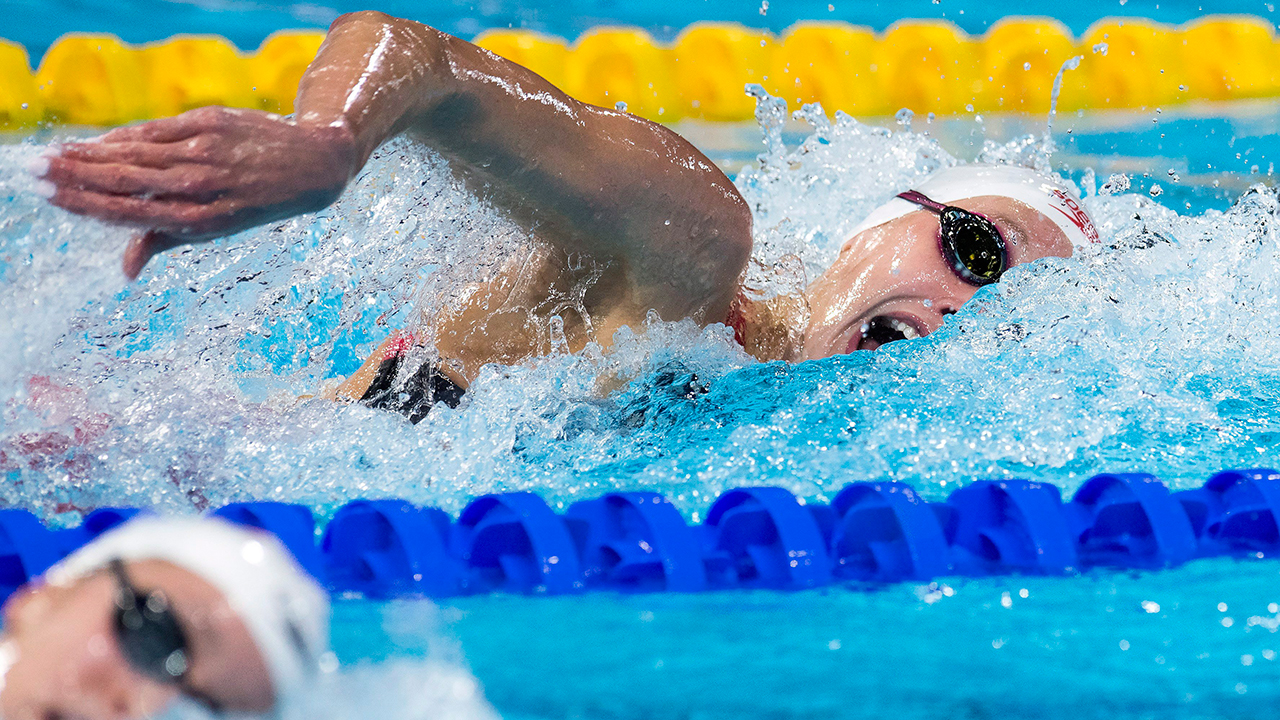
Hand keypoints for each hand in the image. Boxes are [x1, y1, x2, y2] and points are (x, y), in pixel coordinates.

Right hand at [37, 106, 357, 278]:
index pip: (132, 213)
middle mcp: (203, 187)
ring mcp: (207, 153)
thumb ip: (167, 240)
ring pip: (137, 153)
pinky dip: (125, 136)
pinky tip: (98, 140)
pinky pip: (157, 130)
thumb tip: (126, 272)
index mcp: (203, 220)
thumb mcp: (219, 228)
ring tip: (55, 155)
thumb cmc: (257, 201)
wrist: (314, 164)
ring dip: (91, 154)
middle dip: (76, 176)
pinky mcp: (212, 123)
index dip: (88, 205)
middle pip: (127, 180)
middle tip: (35, 171)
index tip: (52, 197)